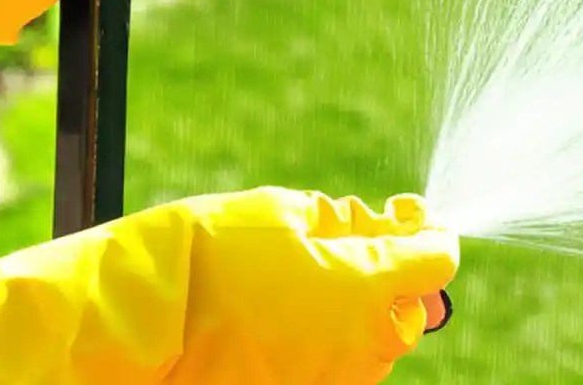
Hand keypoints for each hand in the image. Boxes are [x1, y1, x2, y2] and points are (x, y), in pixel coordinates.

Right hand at [0, 187, 459, 384]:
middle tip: (358, 237)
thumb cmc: (212, 252)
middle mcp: (363, 342)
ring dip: (367, 303)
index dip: (428, 229)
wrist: (145, 318)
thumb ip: (350, 223)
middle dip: (399, 269)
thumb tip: (387, 224)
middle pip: (416, 305)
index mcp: (367, 287)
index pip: (437, 257)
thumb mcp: (286, 214)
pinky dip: (334, 332)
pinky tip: (293, 307)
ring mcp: (336, 376)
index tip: (408, 214)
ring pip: (380, 339)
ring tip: (313, 272)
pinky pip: (342, 360)